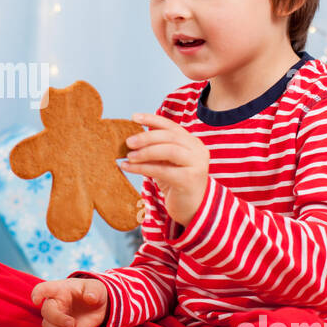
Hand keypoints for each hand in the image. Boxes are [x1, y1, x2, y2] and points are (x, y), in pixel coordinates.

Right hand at [30, 278, 106, 326]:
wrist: (98, 306)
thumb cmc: (93, 292)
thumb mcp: (96, 288)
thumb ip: (94, 291)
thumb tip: (90, 298)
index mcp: (60, 290)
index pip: (43, 288)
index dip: (37, 294)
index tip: (36, 301)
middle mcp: (55, 303)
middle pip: (45, 311)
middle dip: (57, 320)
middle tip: (73, 324)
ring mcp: (56, 317)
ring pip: (47, 326)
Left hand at [120, 113, 209, 227]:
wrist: (192, 209)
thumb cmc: (176, 183)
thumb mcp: (167, 162)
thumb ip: (157, 148)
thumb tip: (131, 137)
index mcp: (193, 142)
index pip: (171, 126)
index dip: (152, 119)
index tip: (133, 117)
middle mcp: (198, 150)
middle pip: (170, 137)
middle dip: (146, 137)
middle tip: (128, 142)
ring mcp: (197, 164)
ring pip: (169, 151)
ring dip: (145, 152)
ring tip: (128, 156)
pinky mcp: (189, 180)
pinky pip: (162, 170)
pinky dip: (142, 167)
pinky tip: (128, 167)